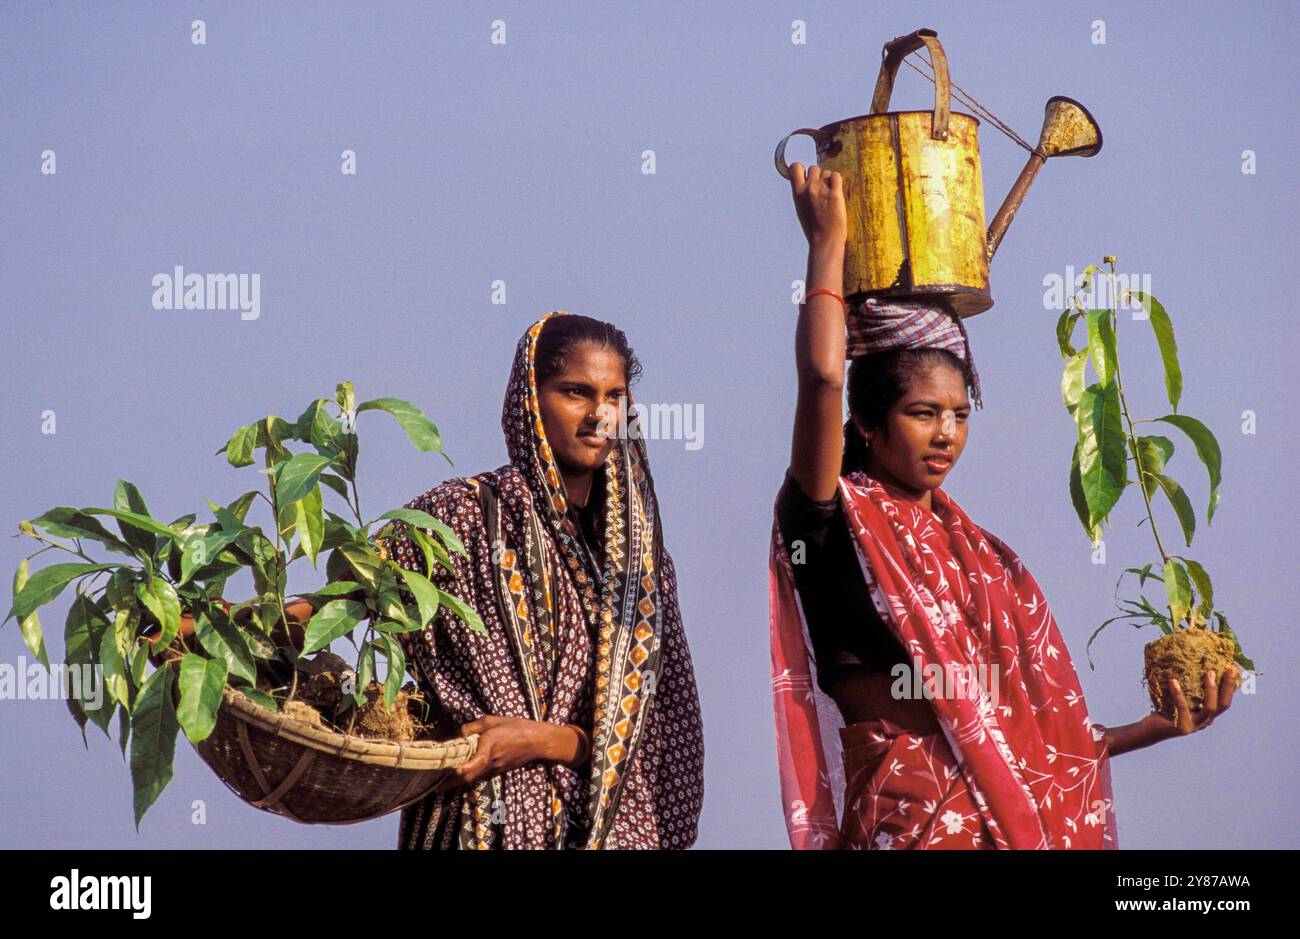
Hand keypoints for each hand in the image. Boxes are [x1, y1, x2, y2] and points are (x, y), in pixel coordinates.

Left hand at [450, 715, 577, 786]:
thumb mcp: (494, 720)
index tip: (453, 771)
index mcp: (489, 745)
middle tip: (436, 787)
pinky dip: (469, 778)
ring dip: (458, 782)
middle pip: (469, 776)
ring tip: (443, 786)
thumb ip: (474, 726)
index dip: (464, 768)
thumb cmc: (517, 727)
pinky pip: (481, 776)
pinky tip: (462, 777)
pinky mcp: (499, 770)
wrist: (538, 741)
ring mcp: (495, 768)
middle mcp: (490, 761)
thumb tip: (459, 733)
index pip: (475, 762)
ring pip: (473, 778)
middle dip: (452, 782)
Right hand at [789, 162, 846, 250]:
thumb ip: (802, 195)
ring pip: (826, 172)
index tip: (806, 175)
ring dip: (829, 180)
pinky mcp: (835, 194)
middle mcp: (808, 189)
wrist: (825, 241)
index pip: (795, 167)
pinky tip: (837, 192)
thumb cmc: (814, 229)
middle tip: (823, 190)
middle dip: (819, 176)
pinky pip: (836, 176)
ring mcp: (821, 190)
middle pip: (814, 168)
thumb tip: (806, 184)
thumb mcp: (801, 210)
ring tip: (830, 195)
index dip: (802, 169)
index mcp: (797, 193)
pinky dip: (837, 181)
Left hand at [1141, 665, 1241, 742]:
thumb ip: (1188, 688)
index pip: (1224, 700)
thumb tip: (1189, 662)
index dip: (1231, 686)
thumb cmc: (1164, 710)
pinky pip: (1182, 707)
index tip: (1233, 669)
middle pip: (1223, 704)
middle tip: (1230, 669)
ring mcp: (1195, 726)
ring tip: (1208, 672)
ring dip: (1211, 689)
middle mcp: (1205, 721)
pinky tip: (1173, 681)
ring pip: (1210, 707)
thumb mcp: (1180, 698)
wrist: (1148, 730)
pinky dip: (1178, 693)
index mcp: (1207, 715)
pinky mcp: (1183, 728)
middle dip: (1228, 686)